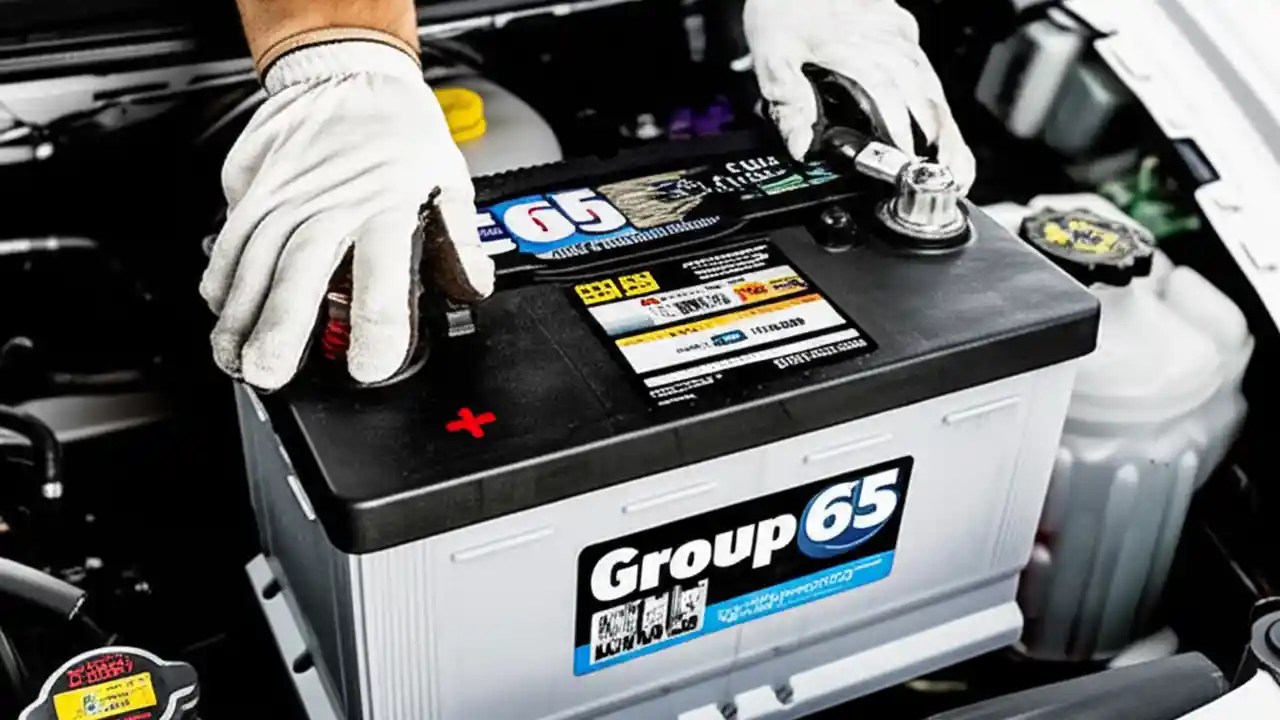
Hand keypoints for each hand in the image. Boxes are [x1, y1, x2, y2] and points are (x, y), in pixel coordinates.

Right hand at [200, 41, 493, 389]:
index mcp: (387, 206)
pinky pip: (231, 238)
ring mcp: (287, 195)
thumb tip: (473, 284)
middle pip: (300, 273)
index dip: (376, 328)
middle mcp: (331, 203)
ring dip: (241, 316)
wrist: (349, 70)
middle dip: (280, 329)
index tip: (368, 364)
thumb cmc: (399, 130)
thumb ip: (459, 237)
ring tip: (235, 357)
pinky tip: (221, 309)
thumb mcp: (448, 178)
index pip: (381, 276)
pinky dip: (221, 277)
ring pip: (254, 262)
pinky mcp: (256, 187)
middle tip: (269, 373)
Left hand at [745, 0, 976, 191]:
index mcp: (853, 45)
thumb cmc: (782, 9)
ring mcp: (897, 30)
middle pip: (922, 89)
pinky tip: (942, 126)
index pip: (886, 91)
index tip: (908, 160)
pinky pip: (924, 66)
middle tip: (951, 173)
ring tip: (955, 160)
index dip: (900, 128)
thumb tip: (801, 145)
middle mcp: (884, 36)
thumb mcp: (773, 57)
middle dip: (939, 135)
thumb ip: (788, 101)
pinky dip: (935, 99)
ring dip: (944, 121)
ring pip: (930, 79)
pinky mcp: (900, 26)